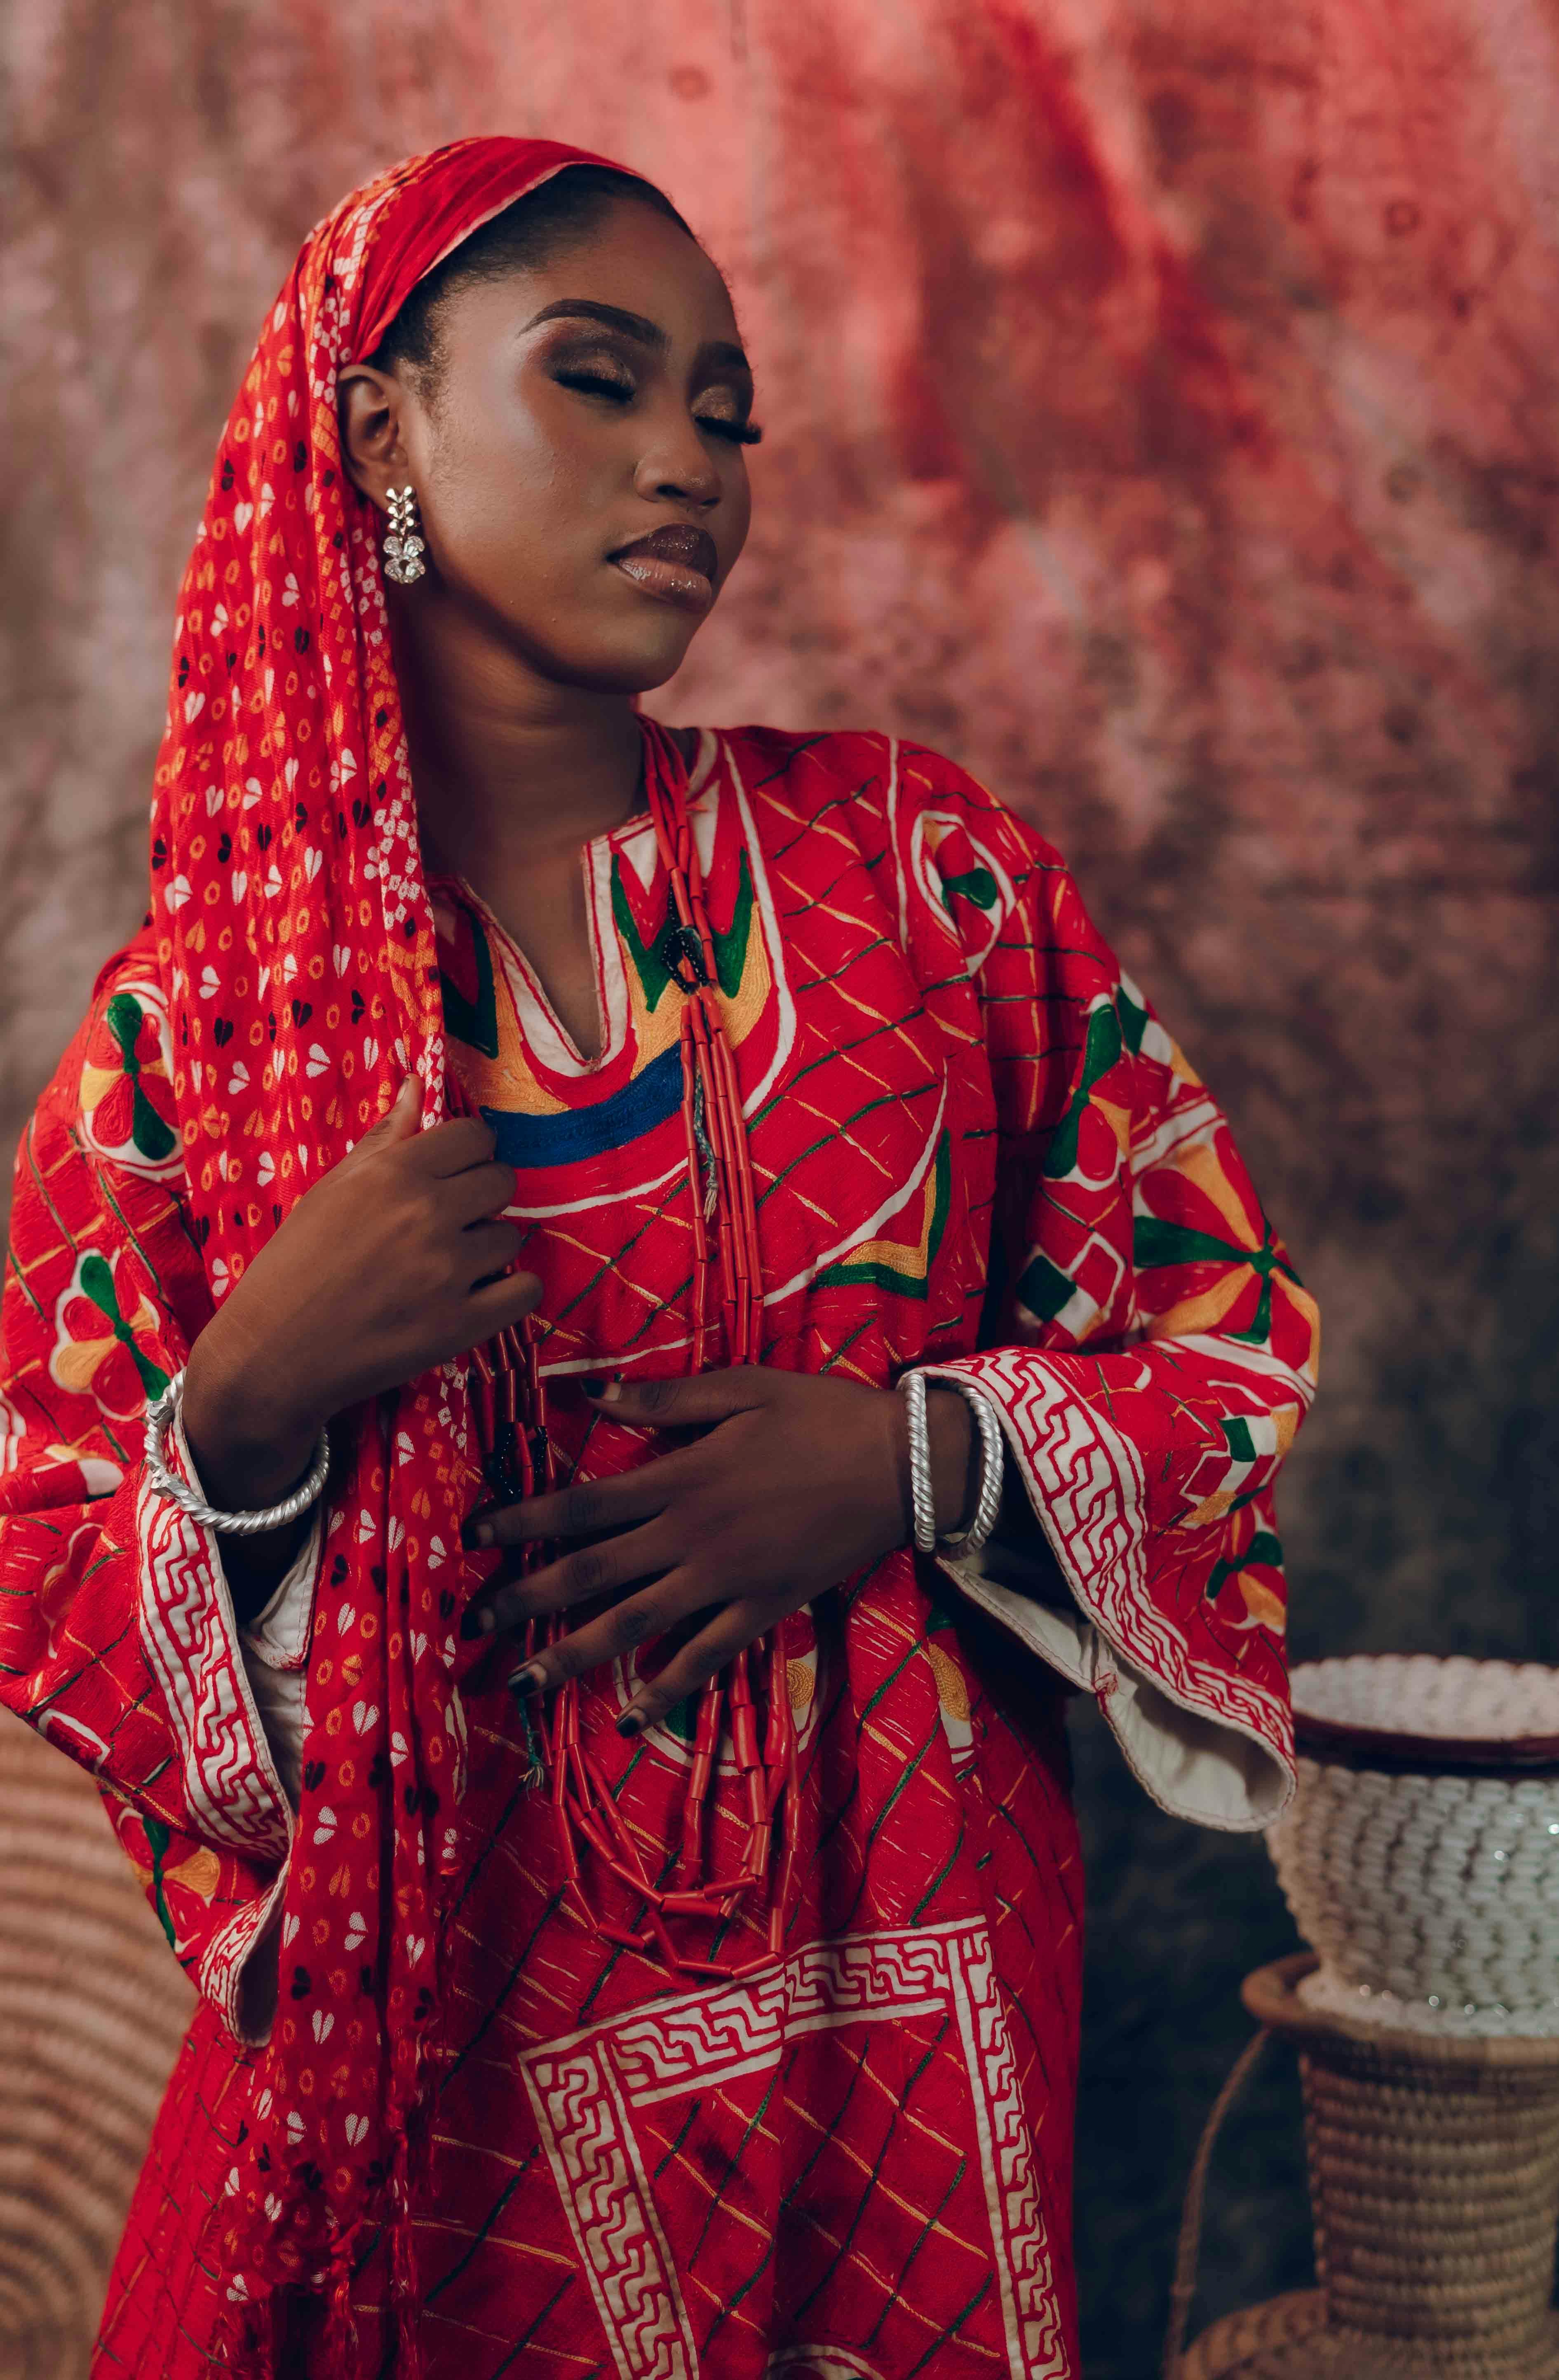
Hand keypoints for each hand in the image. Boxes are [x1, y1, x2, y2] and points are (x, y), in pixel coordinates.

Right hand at [183, 1076, 540, 1511]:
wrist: (272, 1354)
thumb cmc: (293, 1266)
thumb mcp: (331, 1191)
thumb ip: (383, 1140)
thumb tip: (415, 1086)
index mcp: (394, 1175)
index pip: (475, 1136)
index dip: (469, 1152)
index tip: (454, 1171)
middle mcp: (427, 1215)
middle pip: (502, 1180)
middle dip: (484, 1195)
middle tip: (453, 1219)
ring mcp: (448, 1272)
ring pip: (511, 1237)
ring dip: (488, 1247)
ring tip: (449, 1264)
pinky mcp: (461, 1325)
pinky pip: (526, 1291)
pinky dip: (512, 1292)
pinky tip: (482, 1294)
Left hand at [460, 1368, 976, 1730]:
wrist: (903, 1464)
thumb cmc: (822, 1415)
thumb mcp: (742, 1388)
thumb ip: (665, 1400)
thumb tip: (589, 1393)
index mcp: (679, 1480)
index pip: (581, 1505)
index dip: (522, 1520)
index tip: (473, 1534)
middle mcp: (690, 1538)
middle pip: (591, 1574)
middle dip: (525, 1597)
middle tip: (471, 1624)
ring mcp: (725, 1581)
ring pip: (634, 1626)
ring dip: (572, 1654)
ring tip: (524, 1680)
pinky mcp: (763, 1610)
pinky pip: (705, 1658)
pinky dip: (665, 1691)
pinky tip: (628, 1718)